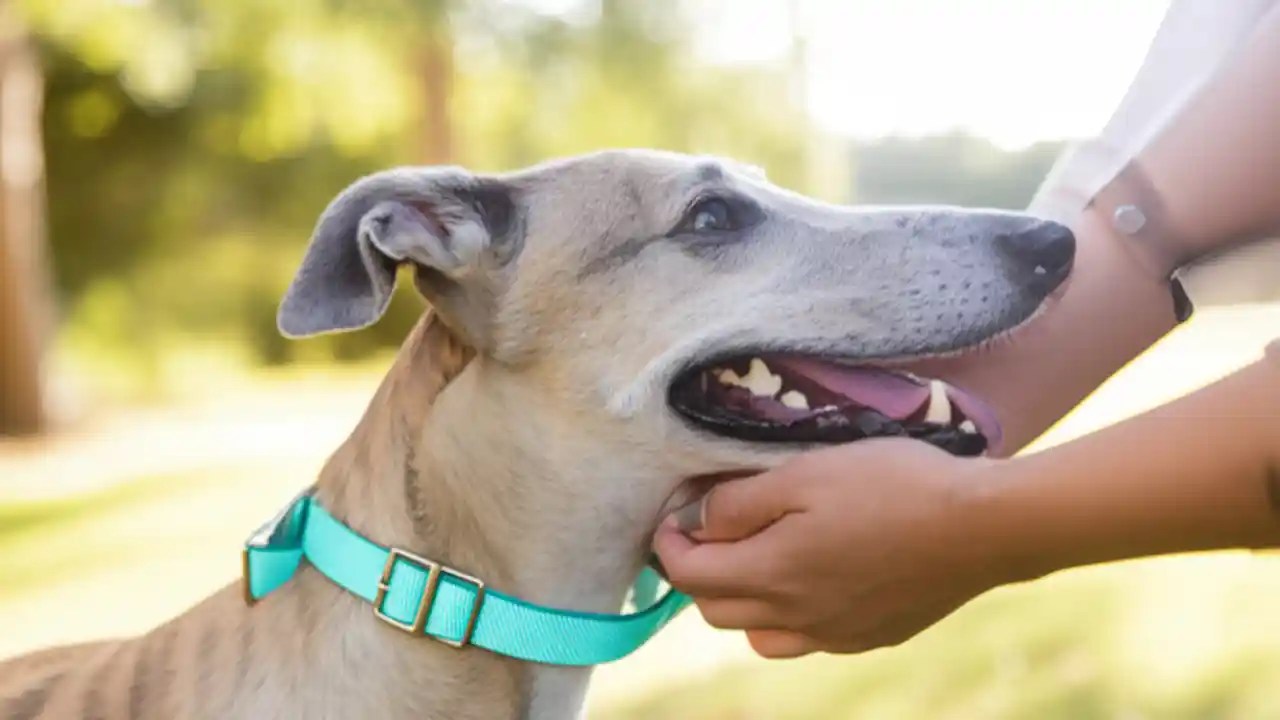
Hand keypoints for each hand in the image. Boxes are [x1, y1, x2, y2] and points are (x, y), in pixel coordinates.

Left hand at [653, 440, 1015, 658]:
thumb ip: (741, 502)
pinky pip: (807, 639)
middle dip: (697, 573)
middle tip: (705, 534)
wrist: (982, 527)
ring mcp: (835, 633)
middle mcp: (797, 617)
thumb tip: (697, 520)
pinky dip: (789, 615)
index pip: (690, 575)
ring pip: (759, 635)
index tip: (671, 518)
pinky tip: (811, 579)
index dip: (669, 545)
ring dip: (741, 602)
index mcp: (772, 574)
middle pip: (716, 611)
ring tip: (755, 560)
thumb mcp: (804, 474)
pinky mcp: (870, 635)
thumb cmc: (892, 486)